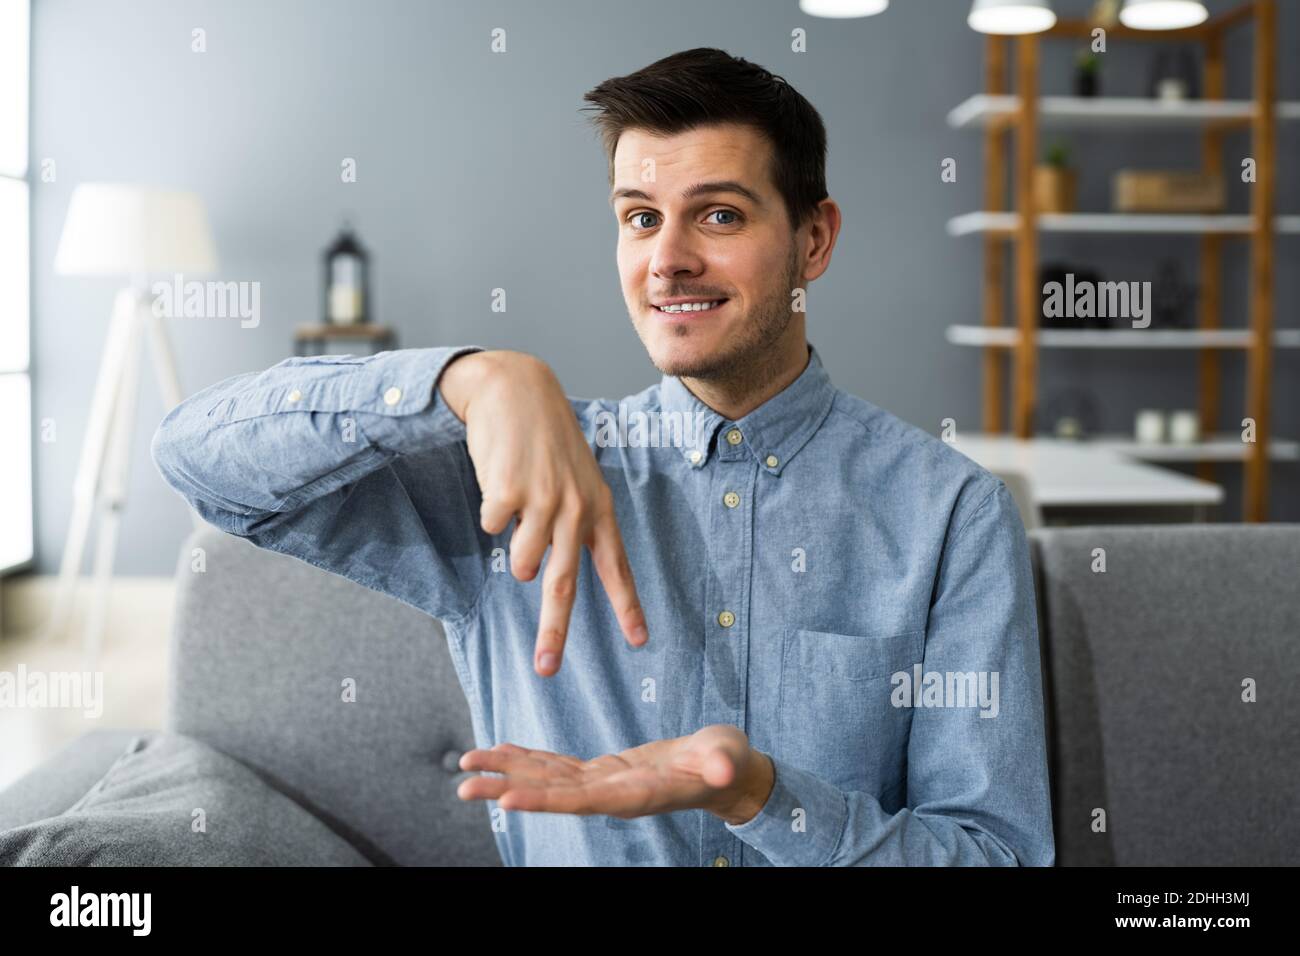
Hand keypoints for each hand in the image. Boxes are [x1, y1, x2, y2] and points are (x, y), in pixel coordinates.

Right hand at [438, 351, 647, 676]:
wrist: (516, 390)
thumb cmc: (544, 440)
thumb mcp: (575, 479)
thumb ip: (570, 524)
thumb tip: (542, 577)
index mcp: (598, 509)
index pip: (616, 567)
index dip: (627, 606)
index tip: (640, 642)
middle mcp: (577, 509)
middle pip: (564, 584)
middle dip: (555, 631)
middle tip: (546, 668)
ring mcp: (544, 500)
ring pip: (523, 562)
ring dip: (515, 550)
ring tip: (516, 510)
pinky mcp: (509, 491)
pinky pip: (492, 526)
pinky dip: (490, 511)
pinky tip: (499, 480)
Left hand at [455, 725, 775, 825]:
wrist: (723, 771)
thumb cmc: (726, 763)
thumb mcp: (727, 758)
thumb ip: (721, 764)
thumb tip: (721, 768)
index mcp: (634, 795)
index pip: (582, 800)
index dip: (545, 799)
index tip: (507, 798)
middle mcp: (610, 796)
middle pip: (551, 794)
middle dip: (506, 787)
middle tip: (463, 786)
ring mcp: (603, 785)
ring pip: (546, 779)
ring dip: (506, 771)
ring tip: (466, 764)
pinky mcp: (601, 772)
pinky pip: (556, 766)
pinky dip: (527, 758)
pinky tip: (502, 752)